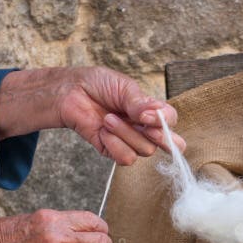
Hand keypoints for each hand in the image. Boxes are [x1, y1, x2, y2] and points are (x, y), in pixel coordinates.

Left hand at [58, 66, 185, 164]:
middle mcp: (145, 128)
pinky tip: (103, 131)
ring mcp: (130, 141)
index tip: (146, 114)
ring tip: (108, 118)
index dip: (165, 122)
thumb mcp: (124, 87)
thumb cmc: (98, 84)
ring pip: (145, 150)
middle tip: (143, 123)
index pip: (171, 122)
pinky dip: (115, 144)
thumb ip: (141, 103)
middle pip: (170, 145)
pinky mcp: (114, 151)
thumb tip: (156, 116)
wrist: (71, 92)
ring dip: (126, 134)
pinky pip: (126, 158)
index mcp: (151, 111)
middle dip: (159, 137)